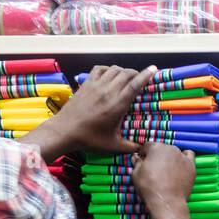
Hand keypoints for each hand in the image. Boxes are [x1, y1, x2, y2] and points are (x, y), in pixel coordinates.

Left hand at [24, 65, 154, 160]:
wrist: (65, 131)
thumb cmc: (89, 139)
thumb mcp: (112, 146)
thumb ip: (130, 147)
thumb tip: (143, 149)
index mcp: (117, 105)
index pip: (134, 85)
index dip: (145, 75)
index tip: (153, 69)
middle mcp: (108, 91)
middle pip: (126, 74)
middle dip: (136, 73)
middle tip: (140, 78)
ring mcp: (96, 85)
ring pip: (114, 70)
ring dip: (123, 71)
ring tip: (126, 77)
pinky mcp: (86, 84)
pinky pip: (99, 69)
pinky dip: (108, 69)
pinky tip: (110, 75)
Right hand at [132, 142, 196, 216]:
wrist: (167, 201)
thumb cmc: (149, 187)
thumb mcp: (136, 174)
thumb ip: (137, 163)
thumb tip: (137, 158)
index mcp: (155, 147)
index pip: (147, 146)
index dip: (143, 154)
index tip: (142, 161)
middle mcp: (170, 148)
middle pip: (162, 149)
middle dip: (157, 156)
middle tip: (155, 169)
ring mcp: (182, 156)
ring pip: (175, 152)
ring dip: (170, 157)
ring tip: (167, 169)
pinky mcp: (191, 166)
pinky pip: (189, 156)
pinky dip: (184, 159)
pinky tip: (180, 165)